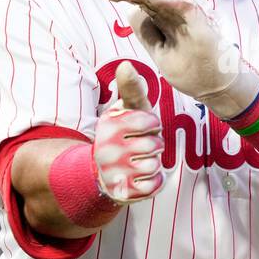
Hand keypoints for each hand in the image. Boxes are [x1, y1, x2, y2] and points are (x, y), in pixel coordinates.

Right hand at [93, 61, 165, 202]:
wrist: (104, 172)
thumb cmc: (125, 133)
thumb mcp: (129, 110)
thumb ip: (132, 88)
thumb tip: (126, 65)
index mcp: (108, 125)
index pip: (149, 122)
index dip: (152, 125)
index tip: (143, 127)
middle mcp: (106, 149)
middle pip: (154, 146)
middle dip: (154, 146)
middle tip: (142, 147)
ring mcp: (113, 173)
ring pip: (154, 166)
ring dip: (153, 164)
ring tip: (140, 161)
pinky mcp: (121, 193)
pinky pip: (153, 186)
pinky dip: (154, 181)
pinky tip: (141, 177)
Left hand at [103, 0, 258, 118]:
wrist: (218, 89)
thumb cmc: (194, 72)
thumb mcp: (161, 55)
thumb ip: (148, 35)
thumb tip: (131, 12)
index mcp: (168, 21)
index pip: (145, 2)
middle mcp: (179, 16)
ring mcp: (191, 19)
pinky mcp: (202, 27)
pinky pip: (186, 7)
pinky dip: (170, 0)